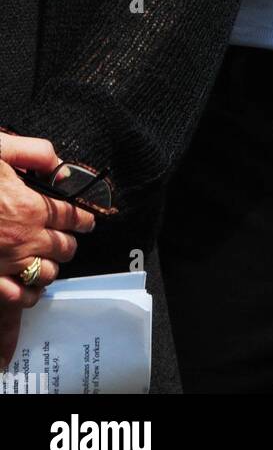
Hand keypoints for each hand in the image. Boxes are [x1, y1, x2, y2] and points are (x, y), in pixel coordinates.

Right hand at [0, 152, 93, 310]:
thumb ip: (34, 152)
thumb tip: (58, 167)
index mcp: (30, 207)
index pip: (72, 217)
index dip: (83, 218)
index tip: (87, 220)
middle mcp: (23, 239)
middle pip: (64, 248)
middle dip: (68, 242)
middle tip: (67, 238)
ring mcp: (6, 264)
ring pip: (46, 275)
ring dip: (51, 266)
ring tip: (48, 260)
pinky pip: (19, 297)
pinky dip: (28, 293)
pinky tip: (27, 284)